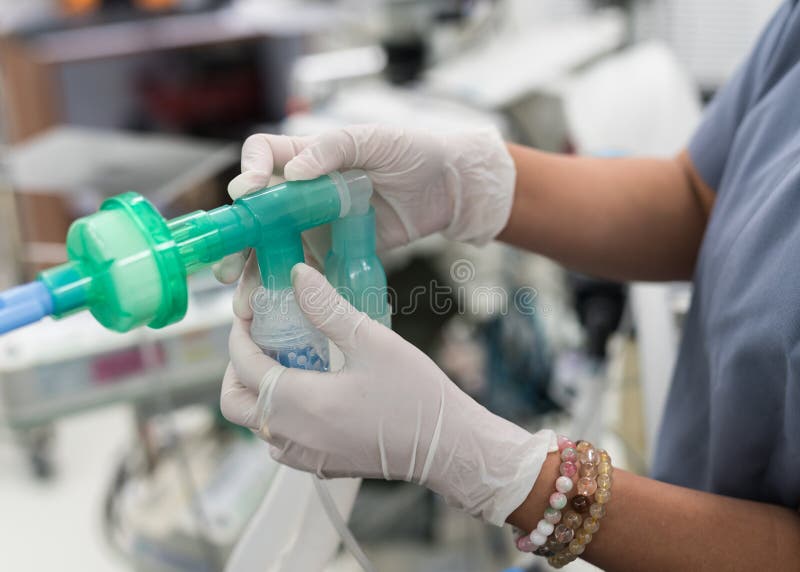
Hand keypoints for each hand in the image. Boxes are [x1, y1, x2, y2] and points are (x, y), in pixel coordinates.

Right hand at [213, 124, 515, 318]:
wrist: (450, 189)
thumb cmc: (414, 153)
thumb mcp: (374, 141)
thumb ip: (333, 150)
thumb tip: (295, 172)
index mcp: (308, 155)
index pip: (263, 156)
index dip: (250, 172)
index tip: (248, 194)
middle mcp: (303, 192)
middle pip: (256, 214)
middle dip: (236, 241)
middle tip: (228, 267)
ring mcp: (316, 225)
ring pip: (272, 250)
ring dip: (254, 276)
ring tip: (246, 302)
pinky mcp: (334, 253)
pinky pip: (304, 273)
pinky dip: (288, 293)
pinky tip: (274, 311)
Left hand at [220, 262, 554, 525]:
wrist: (448, 448)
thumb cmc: (415, 396)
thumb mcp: (371, 342)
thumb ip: (327, 308)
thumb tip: (298, 275)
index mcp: (299, 403)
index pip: (244, 366)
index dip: (239, 334)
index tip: (248, 313)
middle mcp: (292, 437)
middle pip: (235, 404)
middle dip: (238, 368)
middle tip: (261, 341)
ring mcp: (304, 456)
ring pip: (257, 424)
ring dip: (260, 392)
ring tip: (289, 362)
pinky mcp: (320, 466)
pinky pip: (282, 440)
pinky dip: (281, 414)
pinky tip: (312, 390)